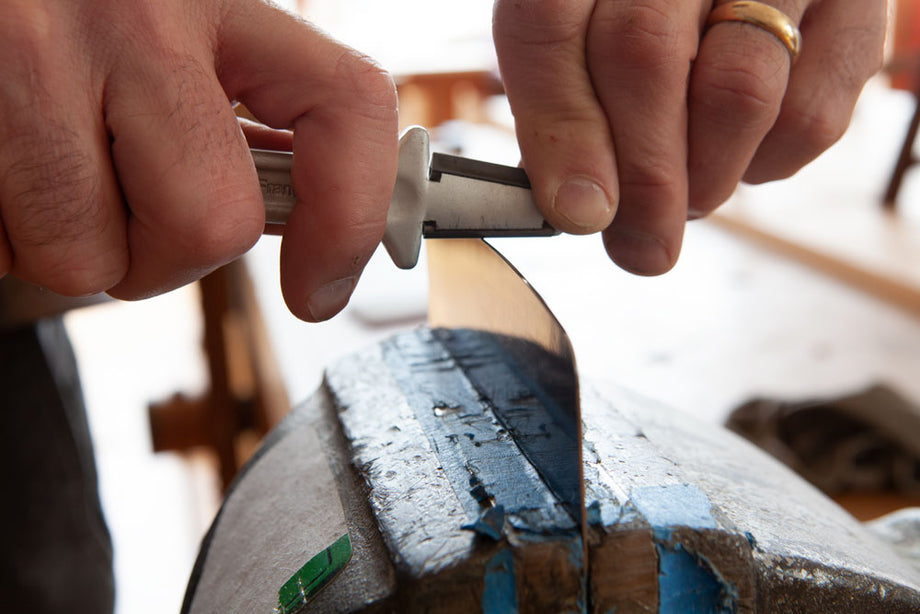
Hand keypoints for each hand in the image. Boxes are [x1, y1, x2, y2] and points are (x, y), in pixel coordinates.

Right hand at [0, 0, 397, 320]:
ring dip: (80, 249)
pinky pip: (8, 252)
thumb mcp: (172, 42)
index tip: (320, 287)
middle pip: (214, 221)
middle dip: (174, 256)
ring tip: (53, 177)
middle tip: (138, 217)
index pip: (346, 104)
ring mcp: (37, 58)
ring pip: (91, 262)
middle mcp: (134, 18)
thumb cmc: (76, 25)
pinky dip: (13, 238)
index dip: (351, 220)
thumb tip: (311, 225)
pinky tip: (11, 170)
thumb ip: (238, 120)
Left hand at [493, 0, 885, 273]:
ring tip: (690, 199)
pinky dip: (769, 164)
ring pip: (737, 90)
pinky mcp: (856, 6)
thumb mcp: (595, 48)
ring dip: (705, 177)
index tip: (578, 212)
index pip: (548, 22)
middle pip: (640, 52)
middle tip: (641, 243)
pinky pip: (812, 115)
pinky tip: (744, 156)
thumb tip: (581, 209)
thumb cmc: (652, 26)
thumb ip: (568, 109)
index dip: (555, 124)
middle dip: (639, 175)